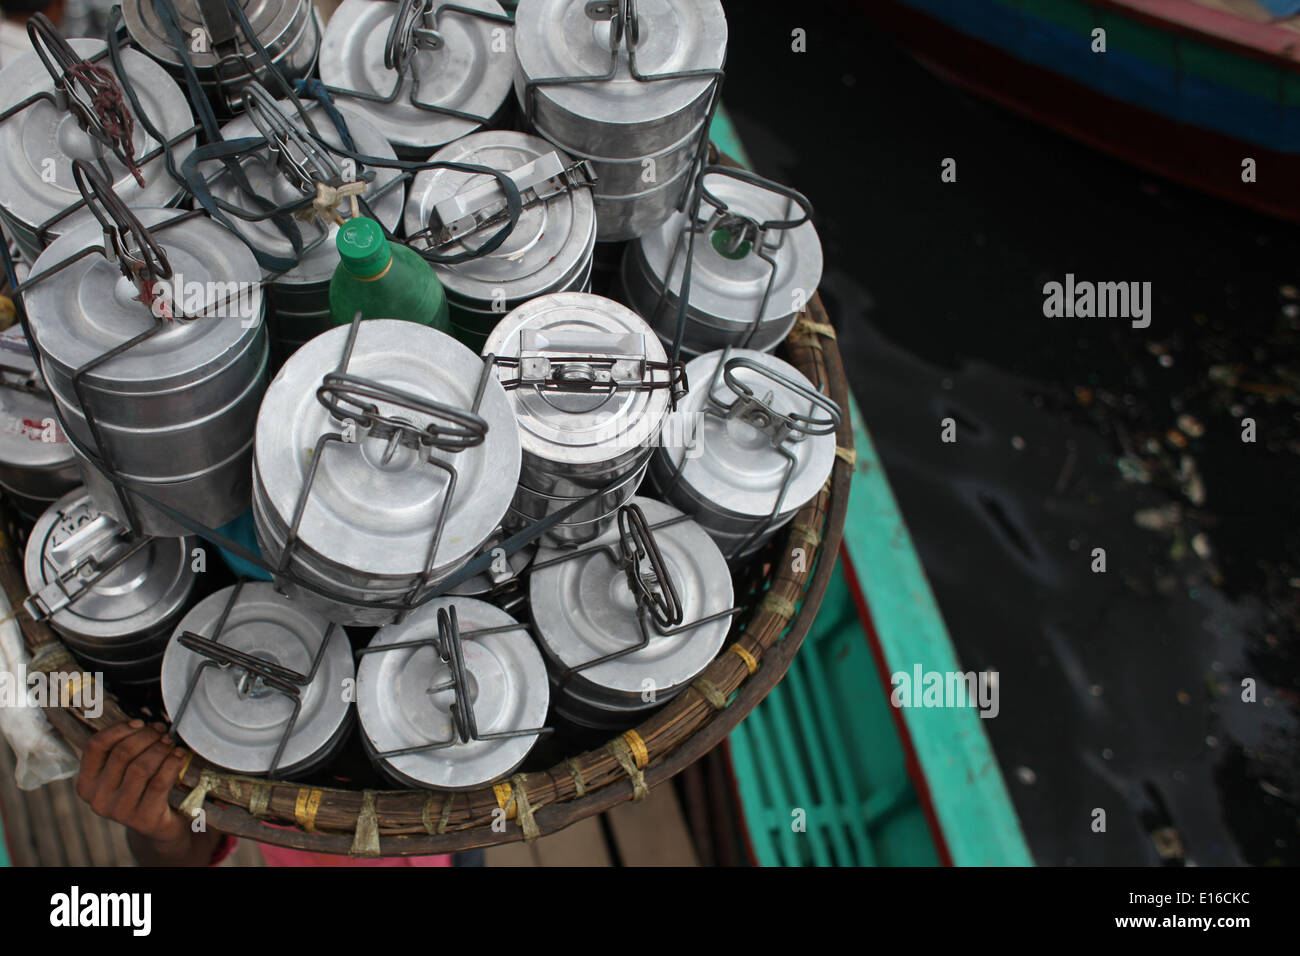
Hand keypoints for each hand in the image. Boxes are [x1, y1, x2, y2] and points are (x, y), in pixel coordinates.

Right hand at [77, 719, 191, 851]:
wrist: (158, 826)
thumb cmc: (141, 788)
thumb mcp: (123, 771)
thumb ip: (122, 749)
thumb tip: (140, 722)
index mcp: (86, 783)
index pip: (95, 746)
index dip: (119, 729)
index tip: (140, 722)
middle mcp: (97, 799)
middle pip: (122, 753)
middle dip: (146, 736)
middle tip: (162, 731)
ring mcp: (119, 811)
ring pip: (140, 767)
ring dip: (160, 749)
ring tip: (170, 743)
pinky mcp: (143, 818)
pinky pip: (159, 782)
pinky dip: (172, 763)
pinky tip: (179, 755)